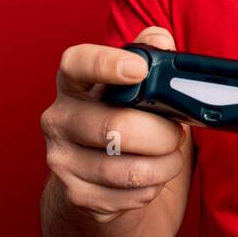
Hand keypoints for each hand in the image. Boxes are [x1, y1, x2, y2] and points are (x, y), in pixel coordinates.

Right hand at [41, 27, 187, 223]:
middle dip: (162, 133)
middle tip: (178, 133)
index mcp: (74, 81)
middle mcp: (59, 118)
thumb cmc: (123, 116)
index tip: (140, 70)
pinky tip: (152, 177)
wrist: (94, 176)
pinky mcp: (76, 194)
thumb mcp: (134, 82)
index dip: (107, 64)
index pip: (78, 64)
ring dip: (165, 165)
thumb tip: (160, 41)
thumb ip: (149, 54)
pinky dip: (152, 188)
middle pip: (116, 126)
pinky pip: (128, 195)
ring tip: (172, 156)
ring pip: (127, 168)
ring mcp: (62, 159)